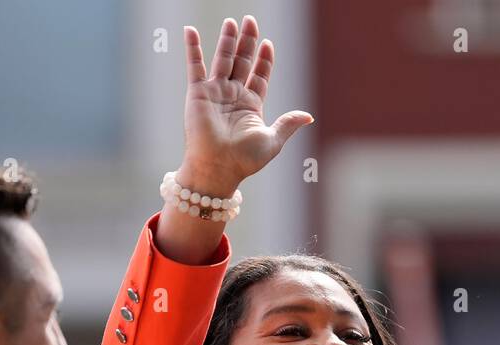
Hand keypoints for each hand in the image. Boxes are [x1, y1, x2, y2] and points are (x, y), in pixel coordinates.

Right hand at [178, 15, 313, 195]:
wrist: (218, 168)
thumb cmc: (244, 160)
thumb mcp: (272, 140)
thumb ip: (288, 124)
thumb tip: (309, 116)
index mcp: (251, 106)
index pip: (259, 76)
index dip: (264, 60)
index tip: (268, 43)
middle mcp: (232, 97)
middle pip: (242, 62)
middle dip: (247, 42)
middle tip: (251, 21)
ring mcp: (215, 93)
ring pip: (223, 59)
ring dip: (228, 40)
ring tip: (233, 22)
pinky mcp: (198, 93)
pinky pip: (194, 66)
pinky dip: (192, 48)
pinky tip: (191, 30)